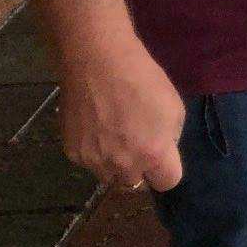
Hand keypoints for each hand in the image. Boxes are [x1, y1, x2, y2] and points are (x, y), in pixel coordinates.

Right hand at [59, 39, 185, 192]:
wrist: (98, 62)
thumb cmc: (143, 80)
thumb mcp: (174, 107)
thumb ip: (170, 137)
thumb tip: (161, 149)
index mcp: (153, 154)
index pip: (167, 183)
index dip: (166, 170)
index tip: (163, 157)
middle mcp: (122, 165)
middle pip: (135, 183)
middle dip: (139, 169)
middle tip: (137, 144)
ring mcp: (94, 161)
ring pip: (108, 175)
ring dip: (115, 164)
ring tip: (114, 134)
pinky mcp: (72, 152)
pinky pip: (88, 162)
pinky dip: (94, 151)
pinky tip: (95, 127)